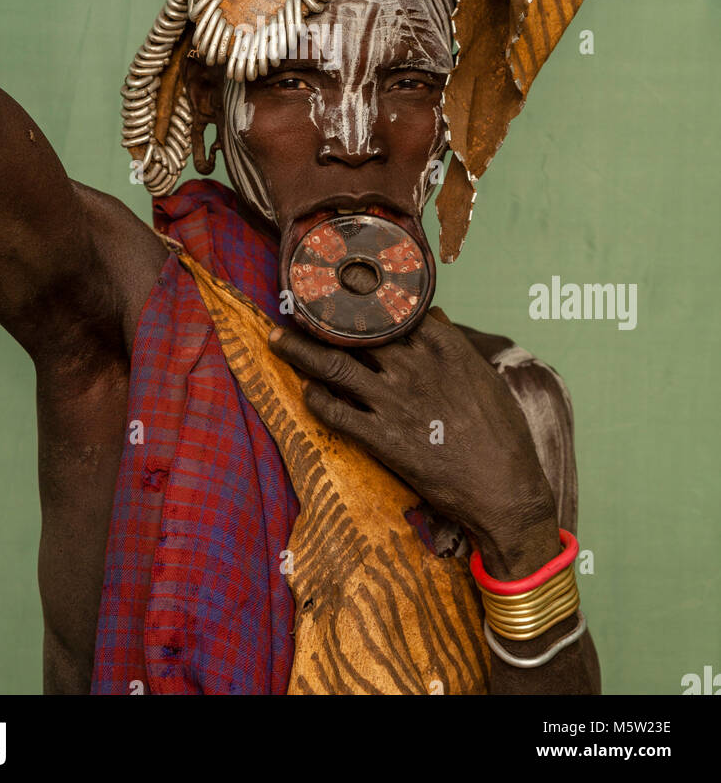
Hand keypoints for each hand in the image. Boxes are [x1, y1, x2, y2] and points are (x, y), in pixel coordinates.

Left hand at [268, 311, 561, 578]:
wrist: (505, 491)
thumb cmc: (502, 433)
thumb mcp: (485, 375)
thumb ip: (452, 342)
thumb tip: (430, 314)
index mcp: (442, 346)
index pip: (390, 309)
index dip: (361, 300)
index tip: (340, 291)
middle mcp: (412, 366)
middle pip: (354, 330)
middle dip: (321, 317)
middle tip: (295, 306)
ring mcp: (393, 401)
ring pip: (333, 365)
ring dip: (299, 350)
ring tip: (276, 339)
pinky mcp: (381, 438)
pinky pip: (334, 412)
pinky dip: (315, 399)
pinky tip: (306, 392)